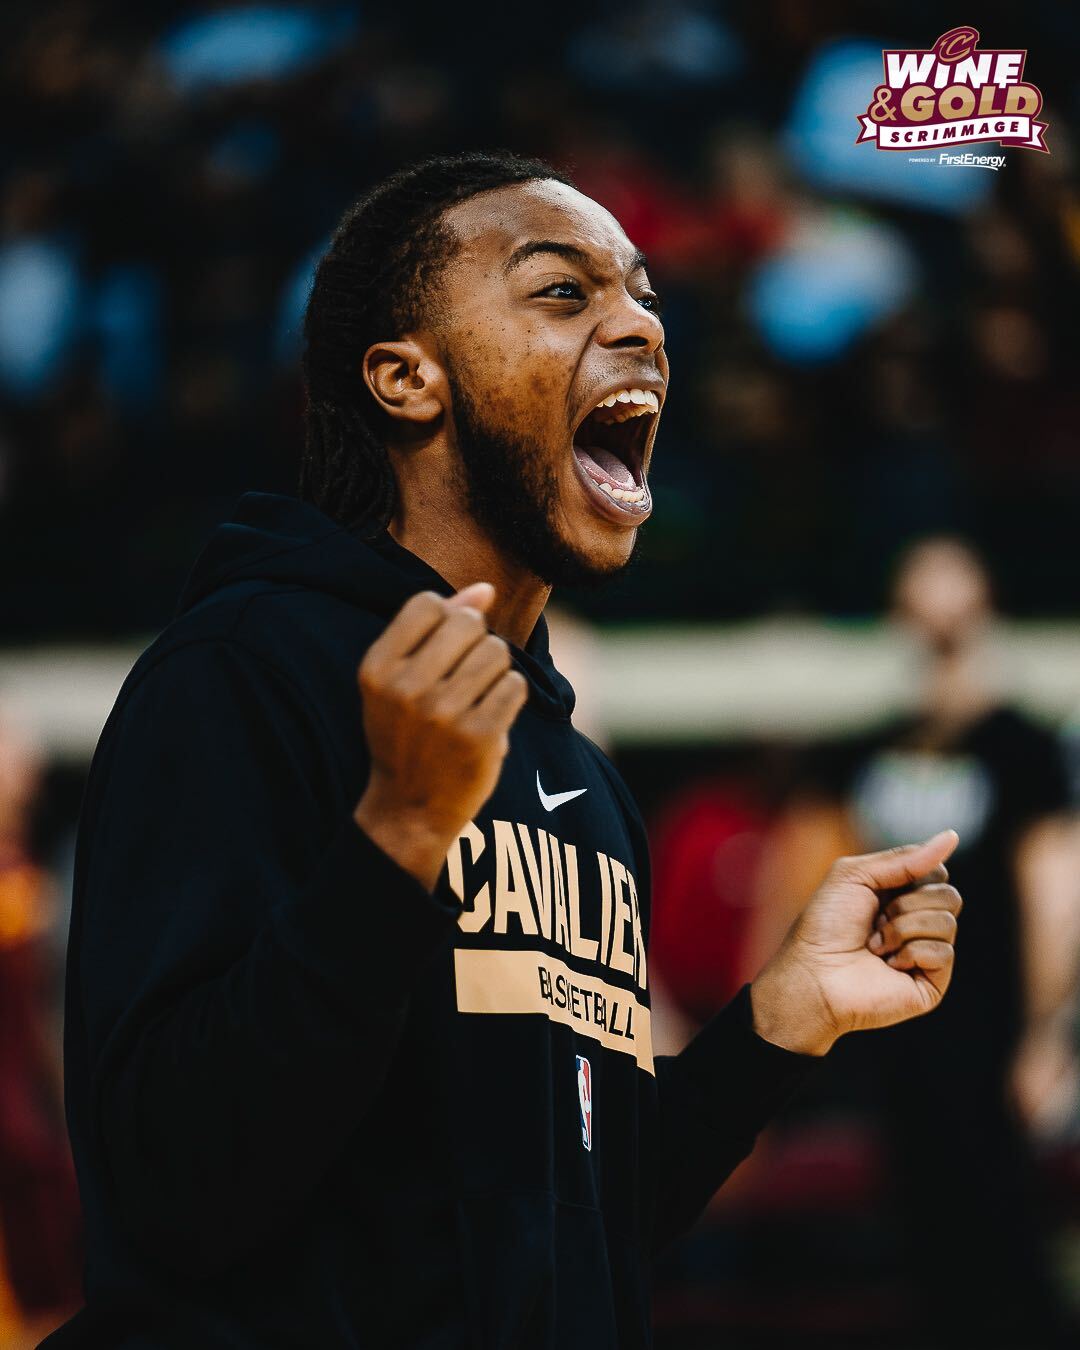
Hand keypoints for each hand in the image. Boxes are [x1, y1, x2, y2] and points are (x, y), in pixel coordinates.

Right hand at [354, 583, 527, 890]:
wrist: (408, 808)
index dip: (446, 621)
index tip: (439, 652)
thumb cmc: (407, 733)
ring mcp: (443, 714)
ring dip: (495, 671)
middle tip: (461, 677)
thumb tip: (486, 588)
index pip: (428, 604)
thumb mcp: (400, 679)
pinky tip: (489, 716)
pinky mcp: (479, 736)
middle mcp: (406, 689)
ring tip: (475, 697)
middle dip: (475, 643)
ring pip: (497, 653)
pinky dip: (508, 697)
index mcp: (376, 668)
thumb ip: (437, 628)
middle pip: (469, 624)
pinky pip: (514, 686)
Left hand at [750, 830, 961, 1055]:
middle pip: (949, 895)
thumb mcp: (855, 875)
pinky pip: (944, 952)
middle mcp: (916, 922)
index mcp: (899, 894)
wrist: (813, 974)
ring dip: (903, 929)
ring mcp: (926, 952)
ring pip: (948, 921)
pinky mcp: (932, 981)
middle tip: (876, 919)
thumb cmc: (824, 925)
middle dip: (907, 903)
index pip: (936, 871)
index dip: (915, 873)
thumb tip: (951, 837)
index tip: (883, 887)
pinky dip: (911, 953)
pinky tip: (888, 965)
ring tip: (876, 945)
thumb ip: (903, 858)